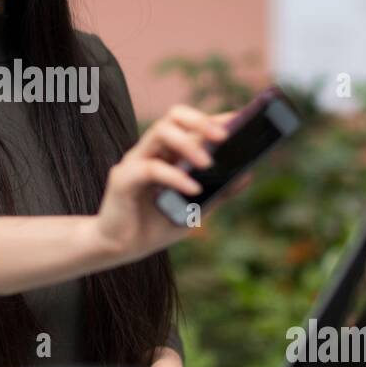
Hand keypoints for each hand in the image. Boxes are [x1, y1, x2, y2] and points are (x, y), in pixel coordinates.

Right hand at [89, 105, 234, 265]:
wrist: (119, 249)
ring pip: (160, 132)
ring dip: (188, 144)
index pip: (189, 124)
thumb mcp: (193, 210)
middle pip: (172, 117)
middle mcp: (150, 151)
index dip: (213, 119)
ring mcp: (134, 162)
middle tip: (224, 137)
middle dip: (200, 121)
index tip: (239, 120)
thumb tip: (247, 174)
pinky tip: (192, 189)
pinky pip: (150, 169)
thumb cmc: (153, 226)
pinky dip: (175, 177)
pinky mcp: (123, 179)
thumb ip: (217, 192)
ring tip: (208, 164)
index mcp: (167, 154)